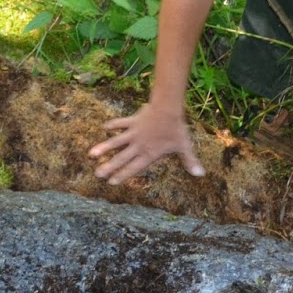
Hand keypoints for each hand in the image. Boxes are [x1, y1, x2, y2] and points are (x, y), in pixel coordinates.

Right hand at [89, 104, 203, 184]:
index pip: (134, 168)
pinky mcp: (132, 121)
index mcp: (149, 154)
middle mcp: (139, 145)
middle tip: (98, 174)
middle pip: (121, 158)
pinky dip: (112, 125)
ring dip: (104, 147)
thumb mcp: (184, 146)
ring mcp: (134, 133)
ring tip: (91, 154)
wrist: (168, 109)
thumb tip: (201, 174)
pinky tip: (103, 128)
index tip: (112, 183)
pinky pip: (120, 123)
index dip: (123, 175)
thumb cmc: (177, 129)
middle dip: (109, 167)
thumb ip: (190, 161)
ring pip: (116, 142)